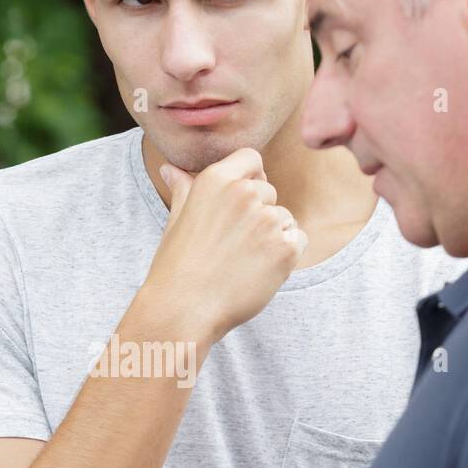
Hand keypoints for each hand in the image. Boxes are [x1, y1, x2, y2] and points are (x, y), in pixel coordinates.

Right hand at [144, 147, 307, 342]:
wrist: (185, 309)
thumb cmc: (176, 266)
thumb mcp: (176, 220)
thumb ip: (184, 190)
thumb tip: (170, 168)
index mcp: (216, 180)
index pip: (252, 158)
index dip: (250, 177)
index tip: (239, 202)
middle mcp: (245, 193)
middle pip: (270, 191)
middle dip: (258, 213)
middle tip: (233, 244)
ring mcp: (268, 220)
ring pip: (284, 218)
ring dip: (272, 235)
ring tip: (242, 260)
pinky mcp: (286, 248)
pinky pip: (297, 240)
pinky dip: (285, 254)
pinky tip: (258, 269)